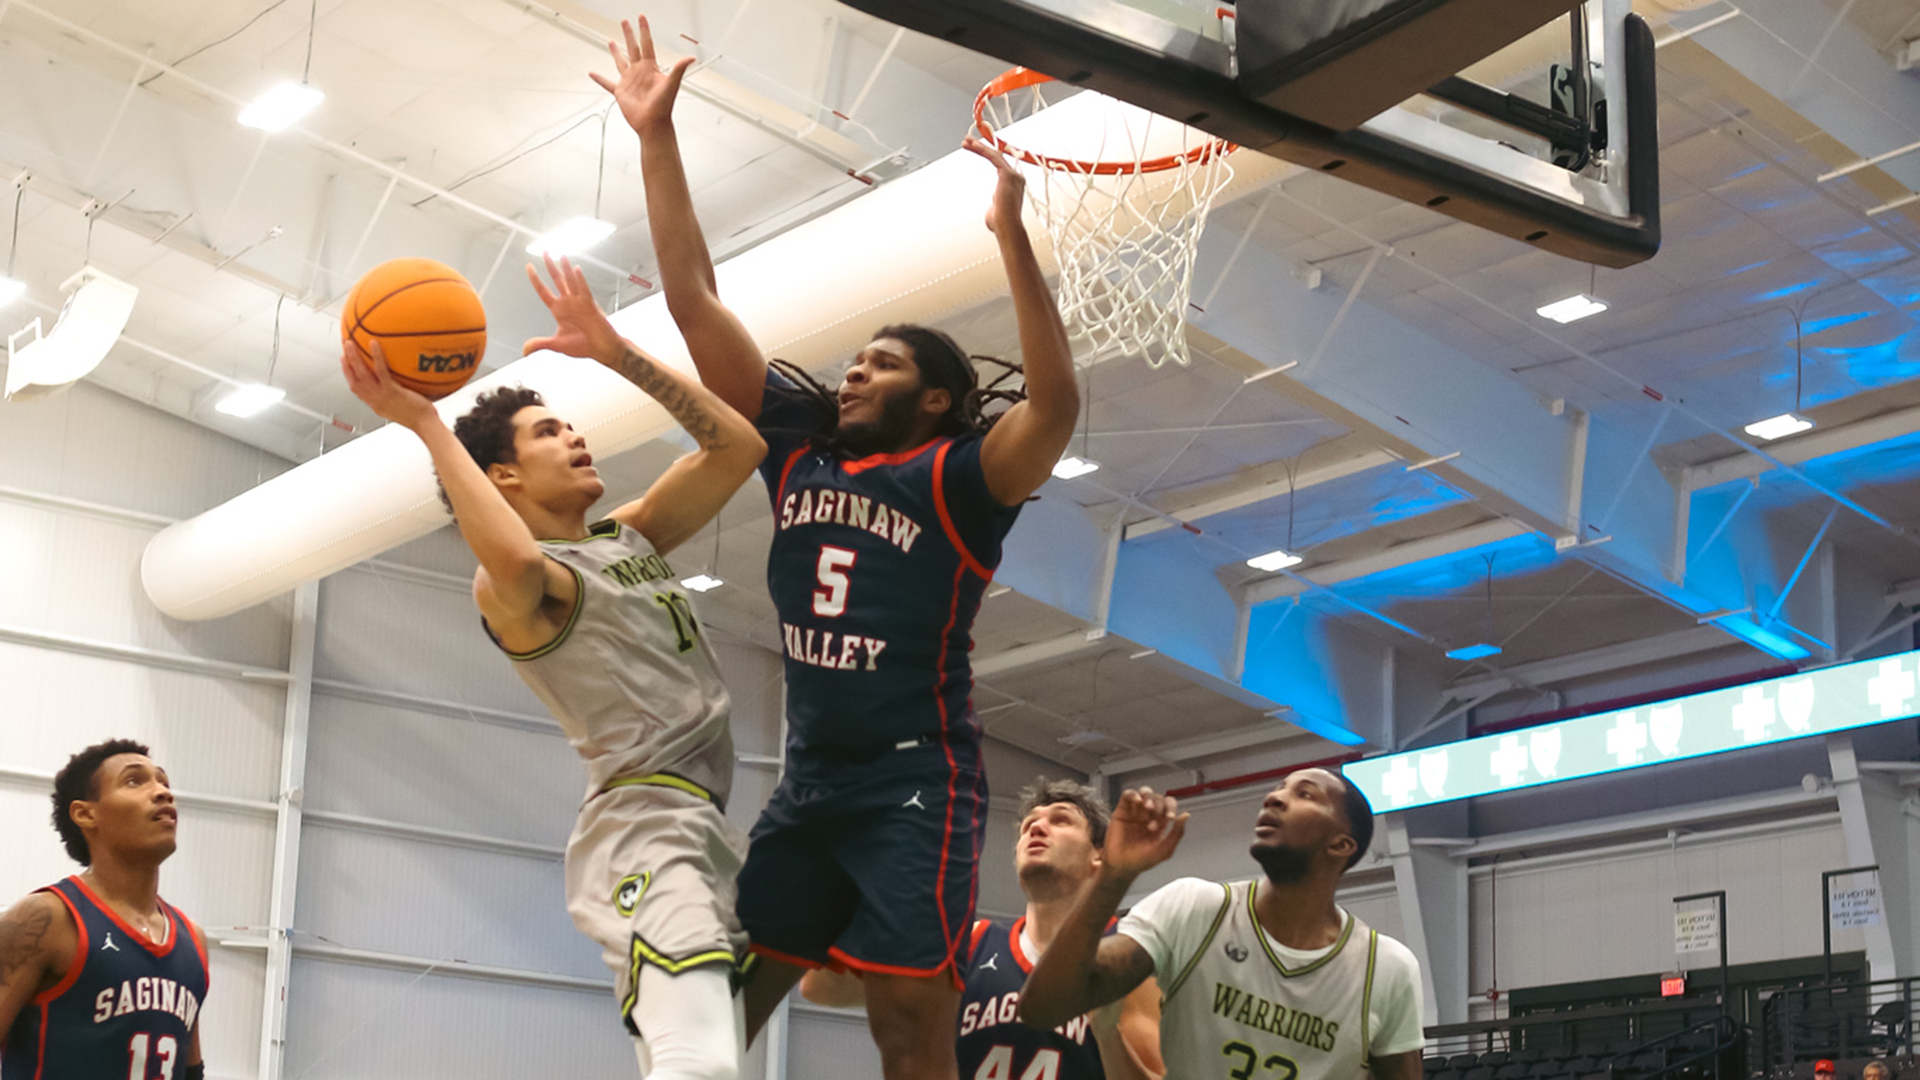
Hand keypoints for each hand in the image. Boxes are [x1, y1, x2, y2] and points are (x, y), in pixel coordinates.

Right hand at [340, 339, 436, 429]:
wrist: (425, 425)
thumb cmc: (421, 417)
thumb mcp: (402, 407)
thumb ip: (396, 396)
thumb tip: (400, 383)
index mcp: (376, 405)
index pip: (357, 389)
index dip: (349, 375)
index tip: (345, 363)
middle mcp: (375, 401)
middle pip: (355, 380)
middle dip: (347, 364)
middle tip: (345, 349)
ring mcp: (381, 396)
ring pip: (362, 374)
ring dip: (353, 357)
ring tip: (350, 343)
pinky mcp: (391, 391)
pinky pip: (380, 371)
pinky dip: (376, 356)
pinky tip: (374, 344)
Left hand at [523, 254, 626, 363]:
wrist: (602, 349)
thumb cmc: (584, 345)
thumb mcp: (557, 345)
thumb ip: (540, 344)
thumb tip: (524, 351)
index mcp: (559, 310)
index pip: (543, 291)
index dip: (535, 279)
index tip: (529, 267)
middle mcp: (568, 303)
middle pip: (557, 280)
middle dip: (550, 266)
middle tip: (545, 251)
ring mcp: (579, 303)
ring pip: (570, 281)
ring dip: (565, 269)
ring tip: (561, 255)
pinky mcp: (590, 306)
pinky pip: (584, 290)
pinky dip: (579, 280)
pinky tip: (575, 269)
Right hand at [591, 15, 693, 138]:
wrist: (653, 124)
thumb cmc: (664, 107)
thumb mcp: (671, 85)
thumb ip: (679, 69)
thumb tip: (691, 57)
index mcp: (650, 68)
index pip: (646, 44)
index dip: (644, 30)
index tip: (641, 17)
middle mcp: (639, 72)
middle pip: (632, 48)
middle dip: (629, 34)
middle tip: (624, 21)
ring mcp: (629, 81)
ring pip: (620, 62)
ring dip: (616, 52)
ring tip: (611, 42)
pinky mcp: (620, 92)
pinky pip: (607, 83)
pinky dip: (599, 79)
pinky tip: (592, 74)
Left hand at [962, 135, 1026, 236]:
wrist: (1006, 226)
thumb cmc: (1000, 223)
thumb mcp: (995, 210)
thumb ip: (994, 205)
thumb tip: (992, 209)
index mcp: (1014, 184)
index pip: (999, 164)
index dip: (986, 154)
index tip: (974, 148)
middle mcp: (1015, 177)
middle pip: (997, 156)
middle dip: (981, 147)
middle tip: (967, 141)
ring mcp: (1013, 174)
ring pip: (994, 155)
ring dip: (979, 146)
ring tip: (966, 141)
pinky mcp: (1007, 174)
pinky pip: (993, 158)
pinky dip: (983, 150)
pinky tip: (974, 145)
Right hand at [1101, 787, 1188, 877]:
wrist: (1122, 866)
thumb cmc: (1142, 861)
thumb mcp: (1164, 850)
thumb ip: (1177, 833)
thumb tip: (1186, 815)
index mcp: (1161, 822)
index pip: (1169, 805)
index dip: (1171, 807)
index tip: (1169, 817)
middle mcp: (1148, 814)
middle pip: (1158, 798)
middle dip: (1159, 807)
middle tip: (1153, 823)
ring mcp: (1135, 811)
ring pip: (1145, 792)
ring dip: (1149, 797)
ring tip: (1147, 807)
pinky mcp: (1122, 810)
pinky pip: (1128, 795)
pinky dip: (1133, 794)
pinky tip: (1137, 801)